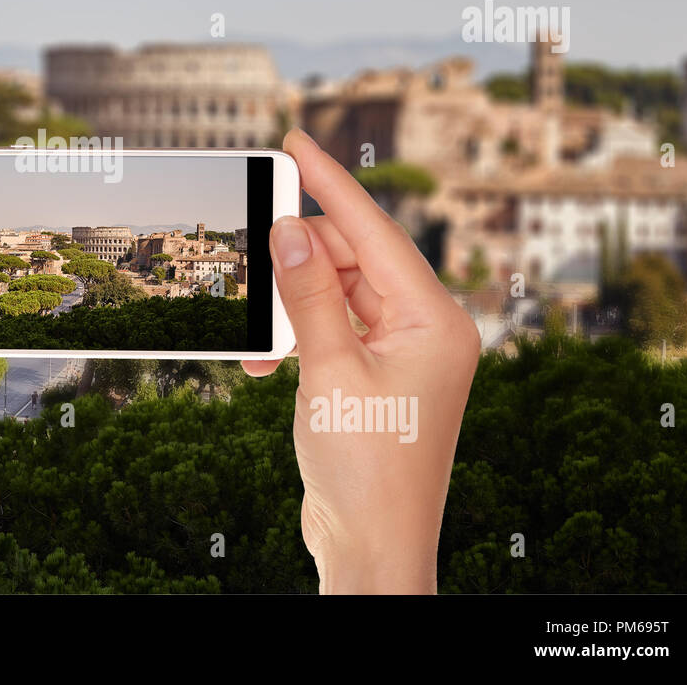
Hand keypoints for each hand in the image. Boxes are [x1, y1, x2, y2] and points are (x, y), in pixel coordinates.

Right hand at [244, 129, 479, 593]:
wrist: (373, 545)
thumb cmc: (367, 466)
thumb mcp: (328, 370)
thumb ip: (306, 293)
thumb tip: (289, 228)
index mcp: (435, 319)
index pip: (375, 230)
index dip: (331, 182)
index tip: (296, 140)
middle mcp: (426, 329)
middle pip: (352, 260)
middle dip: (297, 260)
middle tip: (250, 251)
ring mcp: (403, 354)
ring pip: (336, 296)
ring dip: (290, 309)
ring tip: (256, 333)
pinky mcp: (378, 376)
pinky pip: (332, 331)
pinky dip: (295, 339)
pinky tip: (263, 363)